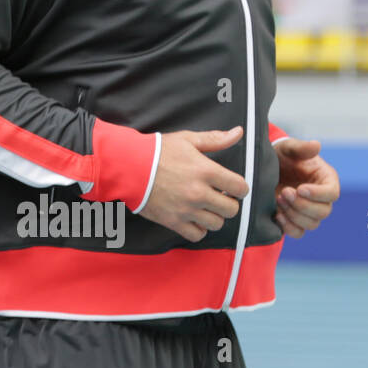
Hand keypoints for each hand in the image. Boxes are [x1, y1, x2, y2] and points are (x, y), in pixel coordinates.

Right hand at [139, 127, 249, 242]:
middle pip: (231, 209)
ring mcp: (186, 209)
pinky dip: (198, 229)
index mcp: (206, 171)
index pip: (240, 187)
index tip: (232, 187)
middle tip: (217, 196)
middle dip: (227, 202)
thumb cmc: (156, 152)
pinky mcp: (173, 221)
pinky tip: (193, 218)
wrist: (127, 166)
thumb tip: (238, 132)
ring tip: (204, 207)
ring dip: (214, 216)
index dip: (239, 188)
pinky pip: (197, 235)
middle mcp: (199, 193)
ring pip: (217, 223)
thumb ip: (215, 139)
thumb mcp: (186, 140)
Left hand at [272, 137, 339, 237]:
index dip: (318, 194)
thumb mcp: (288, 148)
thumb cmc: (282, 155)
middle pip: (323, 212)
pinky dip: (288, 227)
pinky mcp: (293, 220)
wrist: (265, 167)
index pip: (332, 193)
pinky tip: (277, 215)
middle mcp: (320, 198)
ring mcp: (307, 211)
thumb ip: (301, 147)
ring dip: (294, 214)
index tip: (300, 188)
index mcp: (325, 180)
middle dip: (302, 204)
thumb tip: (316, 145)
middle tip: (285, 192)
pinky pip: (298, 233)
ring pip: (311, 224)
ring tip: (279, 198)